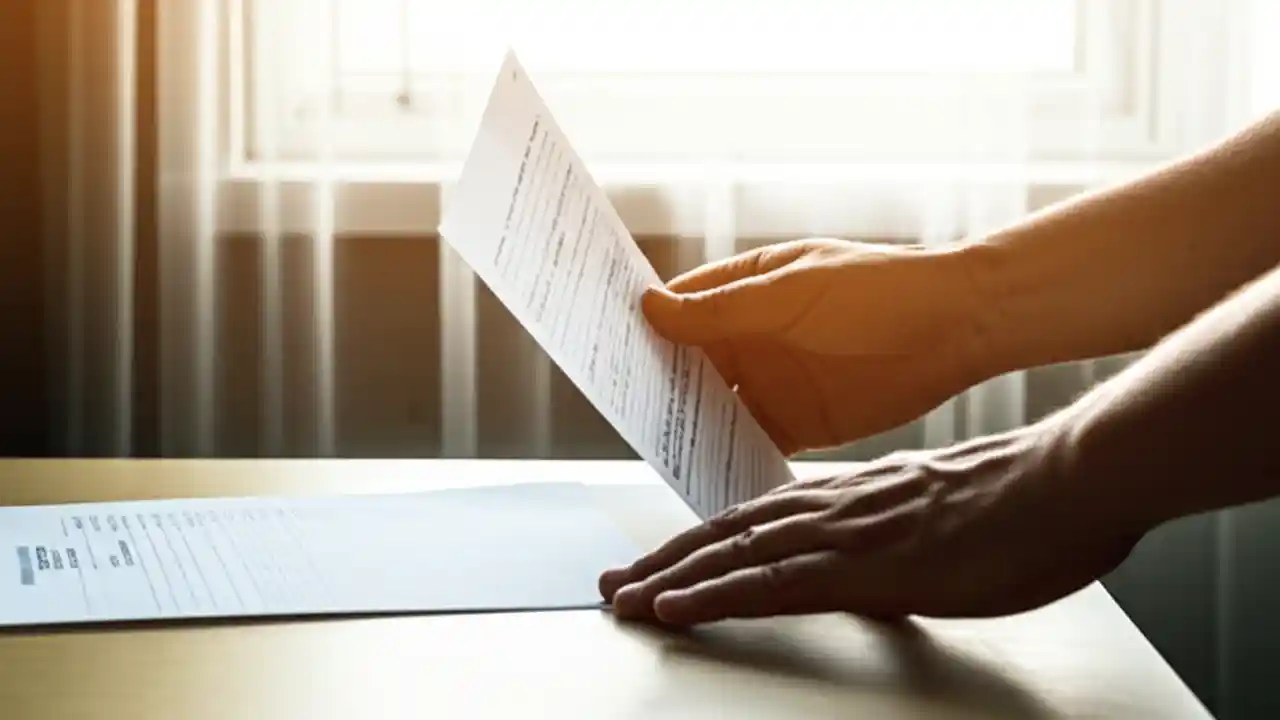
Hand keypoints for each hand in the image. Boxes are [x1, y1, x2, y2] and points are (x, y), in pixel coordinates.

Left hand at [599, 420, 1144, 624]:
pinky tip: (674, 609)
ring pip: (734, 556)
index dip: (702, 541)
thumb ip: (896, 531)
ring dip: (671, 578)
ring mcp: (844, 534)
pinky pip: (770, 584)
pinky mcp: (864, 566)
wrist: (1066, 482)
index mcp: (851, 497)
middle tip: (617, 582)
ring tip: (624, 599)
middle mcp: (834, 509)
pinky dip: (713, 596)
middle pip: (728, 533)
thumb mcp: (941, 514)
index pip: (757, 518)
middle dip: (666, 560)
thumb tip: (876, 560)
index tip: (663, 561)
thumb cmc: (1022, 500)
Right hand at [642, 238, 991, 454]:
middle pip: (687, 363)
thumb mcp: (791, 294)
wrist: (955, 331)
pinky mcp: (798, 422)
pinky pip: (748, 441)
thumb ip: (721, 311)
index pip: (678, 307)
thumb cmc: (877, 290)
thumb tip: (650, 309)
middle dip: (653, 380)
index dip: (640, 323)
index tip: (598, 341)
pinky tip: (698, 467)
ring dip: (685, 420)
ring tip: (645, 439)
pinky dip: (724, 453)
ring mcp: (772, 381)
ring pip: (712, 406)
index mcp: (745, 292)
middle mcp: (751, 338)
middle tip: (613, 401)